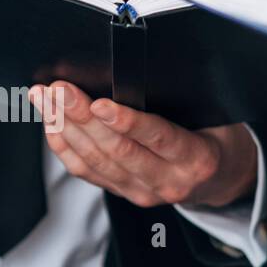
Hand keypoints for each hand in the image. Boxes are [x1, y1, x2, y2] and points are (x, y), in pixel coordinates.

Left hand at [30, 81, 257, 207]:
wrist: (220, 178)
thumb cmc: (213, 135)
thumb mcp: (211, 117)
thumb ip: (177, 103)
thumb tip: (130, 71)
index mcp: (195, 158)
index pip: (158, 137)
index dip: (126, 122)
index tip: (99, 103)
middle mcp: (168, 181)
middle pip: (116, 149)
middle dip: (82, 116)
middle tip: (60, 90)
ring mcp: (142, 193)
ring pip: (96, 161)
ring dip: (65, 127)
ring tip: (46, 100)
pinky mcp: (123, 195)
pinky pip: (87, 172)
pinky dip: (65, 146)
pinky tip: (51, 123)